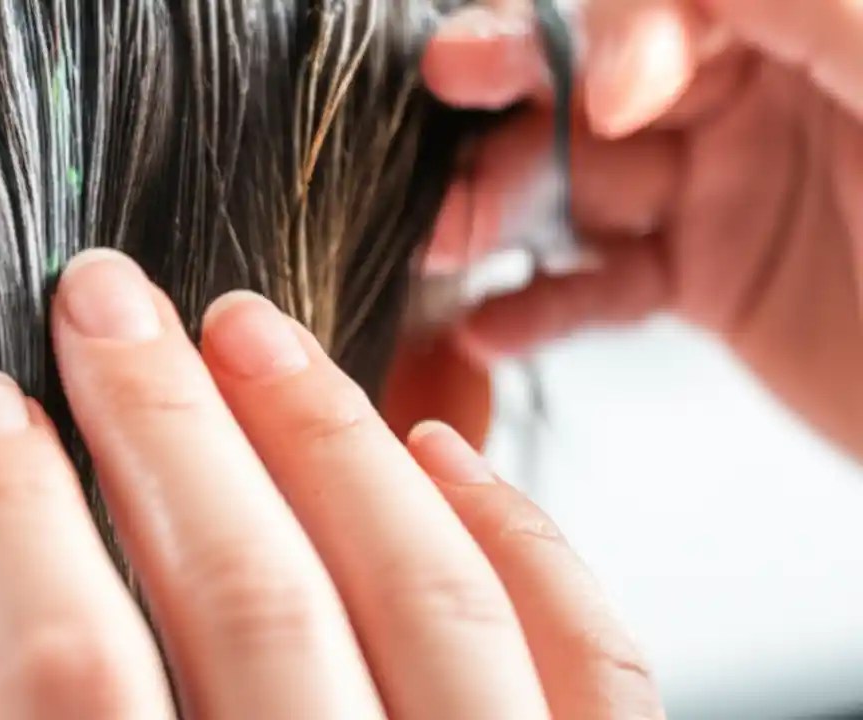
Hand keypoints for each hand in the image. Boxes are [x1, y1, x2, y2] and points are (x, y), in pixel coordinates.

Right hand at [0, 249, 659, 718]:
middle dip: (158, 426)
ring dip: (322, 435)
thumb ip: (39, 715)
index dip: (7, 525)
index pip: (67, 681)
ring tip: (246, 329)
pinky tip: (436, 448)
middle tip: (105, 307)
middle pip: (250, 602)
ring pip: (421, 595)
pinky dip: (515, 535)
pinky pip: (584, 656)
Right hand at [424, 0, 862, 456]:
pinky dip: (537, 305)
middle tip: (446, 102)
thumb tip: (632, 33)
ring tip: (444, 238)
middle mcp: (753, 91)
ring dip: (496, 203)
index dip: (599, 25)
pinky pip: (600, 281)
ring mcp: (724, 187)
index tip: (605, 94)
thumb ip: (786, 9)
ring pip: (577, 178)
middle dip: (513, 91)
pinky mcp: (706, 279)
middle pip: (594, 73)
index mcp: (801, 23)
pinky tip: (495, 322)